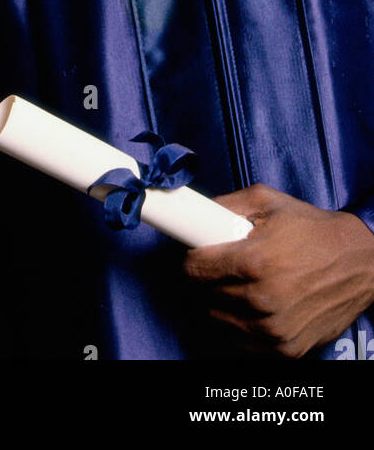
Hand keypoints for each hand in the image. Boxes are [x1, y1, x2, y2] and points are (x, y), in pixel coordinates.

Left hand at [183, 184, 373, 357]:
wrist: (360, 262)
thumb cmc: (313, 229)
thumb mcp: (269, 201)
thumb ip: (226, 205)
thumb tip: (195, 213)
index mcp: (255, 260)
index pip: (195, 269)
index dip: (192, 258)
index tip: (197, 253)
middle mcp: (263, 298)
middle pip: (206, 293)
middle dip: (210, 277)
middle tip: (225, 265)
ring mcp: (275, 328)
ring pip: (220, 319)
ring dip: (222, 302)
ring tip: (242, 284)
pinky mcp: (288, 349)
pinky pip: (242, 342)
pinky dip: (240, 326)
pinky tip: (253, 306)